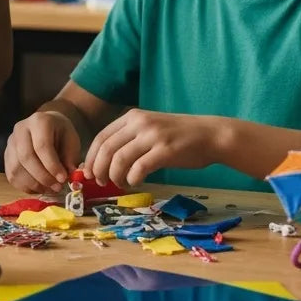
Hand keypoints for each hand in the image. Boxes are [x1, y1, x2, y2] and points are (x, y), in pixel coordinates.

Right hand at [4, 110, 81, 193]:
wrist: (46, 126)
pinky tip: (39, 188)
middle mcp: (20, 129)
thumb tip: (69, 177)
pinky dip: (25, 186)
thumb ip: (70, 158)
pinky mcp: (6, 155)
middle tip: (57, 187)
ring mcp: (10, 142)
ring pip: (16, 169)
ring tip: (49, 189)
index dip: (52, 165)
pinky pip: (11, 176)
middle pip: (26, 157)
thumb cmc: (60, 134)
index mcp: (39, 121)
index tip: (63, 178)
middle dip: (43, 176)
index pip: (42, 145)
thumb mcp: (71, 140)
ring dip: (34, 184)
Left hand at [82, 109, 223, 187]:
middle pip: (107, 149)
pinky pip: (139, 167)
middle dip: (99, 169)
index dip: (91, 157)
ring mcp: (153, 135)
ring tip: (119, 184)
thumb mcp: (149, 129)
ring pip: (120, 159)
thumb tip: (104, 161)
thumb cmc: (179, 136)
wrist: (211, 135)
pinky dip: (132, 178)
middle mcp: (140, 123)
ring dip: (114, 176)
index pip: (101, 137)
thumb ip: (129, 139)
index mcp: (132, 117)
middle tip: (100, 182)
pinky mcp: (166, 150)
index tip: (88, 173)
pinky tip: (135, 182)